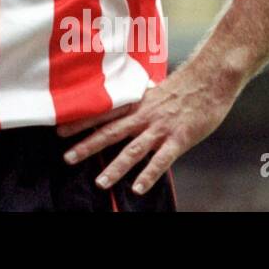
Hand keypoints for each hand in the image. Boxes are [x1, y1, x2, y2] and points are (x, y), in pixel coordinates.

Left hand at [55, 64, 235, 194]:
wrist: (209, 79)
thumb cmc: (182, 86)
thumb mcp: (153, 90)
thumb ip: (137, 101)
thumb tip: (122, 105)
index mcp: (136, 103)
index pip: (102, 114)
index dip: (80, 122)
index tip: (59, 131)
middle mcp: (143, 116)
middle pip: (110, 132)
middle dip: (87, 146)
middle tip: (67, 158)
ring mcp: (160, 128)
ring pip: (133, 150)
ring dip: (115, 167)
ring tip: (100, 183)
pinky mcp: (179, 139)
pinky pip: (162, 160)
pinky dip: (149, 175)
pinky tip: (137, 188)